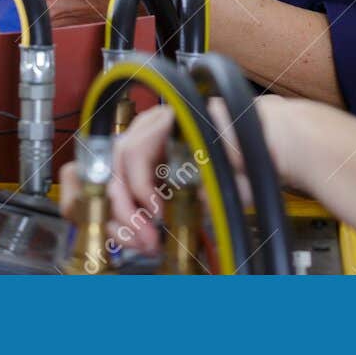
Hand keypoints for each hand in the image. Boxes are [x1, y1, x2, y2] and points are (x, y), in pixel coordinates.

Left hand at [57, 97, 303, 255]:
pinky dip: (141, 184)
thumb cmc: (236, 176)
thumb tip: (122, 234)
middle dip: (111, 210)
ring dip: (127, 201)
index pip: (94, 168)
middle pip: (103, 164)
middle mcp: (146, 132)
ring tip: (149, 226)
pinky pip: (137, 151)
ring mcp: (156, 121)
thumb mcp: (186, 205)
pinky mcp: (168, 115)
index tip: (87, 220)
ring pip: (116, 158)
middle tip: (135, 238)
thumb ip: (152, 218)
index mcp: (144, 151)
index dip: (81, 193)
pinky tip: (158, 205)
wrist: (273, 149)